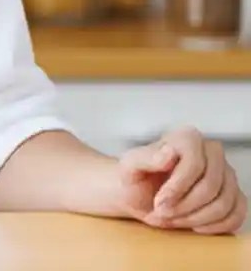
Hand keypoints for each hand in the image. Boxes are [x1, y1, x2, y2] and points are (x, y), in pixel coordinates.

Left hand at [117, 126, 246, 234]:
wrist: (138, 195)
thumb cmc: (134, 179)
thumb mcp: (128, 167)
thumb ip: (145, 158)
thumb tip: (170, 152)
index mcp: (187, 138)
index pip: (195, 164)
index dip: (177, 188)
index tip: (159, 202)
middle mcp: (212, 152)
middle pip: (211, 186)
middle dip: (184, 206)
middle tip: (162, 213)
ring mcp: (227, 174)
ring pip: (224, 203)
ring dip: (195, 218)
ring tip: (172, 219)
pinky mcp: (234, 195)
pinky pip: (236, 214)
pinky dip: (215, 226)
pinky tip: (195, 226)